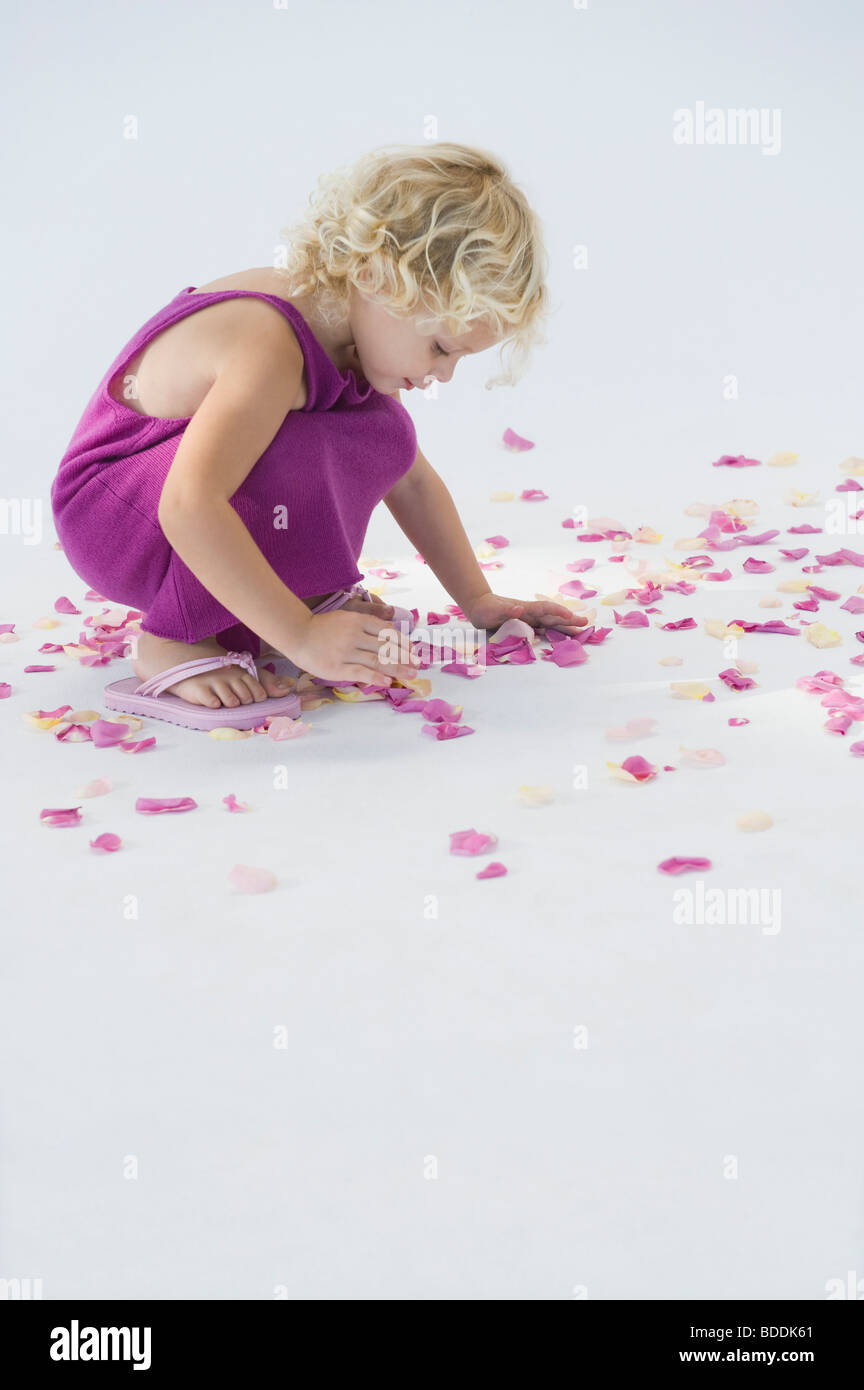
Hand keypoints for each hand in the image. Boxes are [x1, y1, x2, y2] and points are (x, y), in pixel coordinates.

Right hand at [288, 610, 417, 685]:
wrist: (296, 634)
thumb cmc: (322, 627)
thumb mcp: (346, 617)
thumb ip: (366, 622)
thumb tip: (390, 629)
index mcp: (358, 621)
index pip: (387, 631)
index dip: (403, 642)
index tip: (413, 651)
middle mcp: (354, 635)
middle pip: (385, 646)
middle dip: (404, 657)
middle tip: (417, 665)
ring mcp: (345, 651)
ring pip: (376, 660)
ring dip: (396, 668)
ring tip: (410, 675)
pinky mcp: (337, 667)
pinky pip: (360, 672)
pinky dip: (375, 677)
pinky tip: (387, 682)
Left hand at [464, 592, 589, 635]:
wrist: (480, 607)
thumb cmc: (486, 608)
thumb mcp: (493, 610)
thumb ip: (507, 610)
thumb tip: (520, 608)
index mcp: (525, 608)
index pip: (545, 609)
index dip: (557, 612)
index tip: (569, 615)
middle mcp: (531, 613)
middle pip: (553, 617)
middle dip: (569, 620)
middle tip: (586, 624)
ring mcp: (531, 620)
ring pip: (552, 624)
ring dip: (566, 627)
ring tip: (582, 631)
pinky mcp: (528, 627)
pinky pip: (545, 630)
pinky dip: (556, 633)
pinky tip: (565, 637)